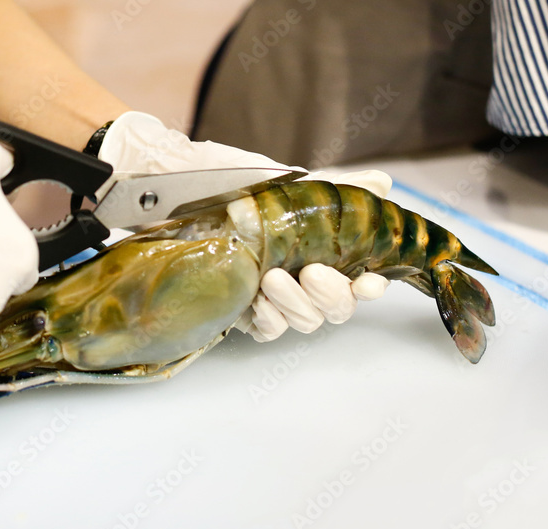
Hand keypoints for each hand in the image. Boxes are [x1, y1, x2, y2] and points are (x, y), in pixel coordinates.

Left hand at [98, 111, 390, 340]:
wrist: (164, 183)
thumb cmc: (221, 179)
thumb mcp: (280, 178)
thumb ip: (336, 187)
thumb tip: (383, 183)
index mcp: (313, 247)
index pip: (357, 281)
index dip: (369, 288)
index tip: (367, 281)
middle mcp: (295, 276)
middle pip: (334, 310)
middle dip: (330, 296)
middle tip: (309, 273)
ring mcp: (266, 295)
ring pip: (302, 323)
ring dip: (295, 306)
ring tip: (271, 279)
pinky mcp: (234, 307)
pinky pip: (265, 331)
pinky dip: (267, 320)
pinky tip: (256, 301)